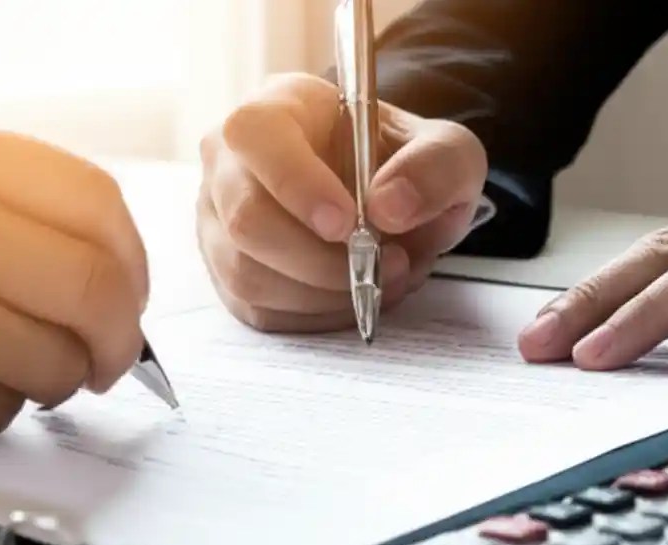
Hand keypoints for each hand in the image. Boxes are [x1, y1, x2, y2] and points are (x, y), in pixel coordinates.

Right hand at [197, 72, 487, 331]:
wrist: (391, 199)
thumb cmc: (404, 164)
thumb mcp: (448, 152)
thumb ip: (435, 168)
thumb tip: (388, 207)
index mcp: (278, 107)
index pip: (256, 136)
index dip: (296, 185)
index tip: (348, 224)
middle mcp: (230, 161)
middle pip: (247, 220)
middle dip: (321, 261)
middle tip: (382, 264)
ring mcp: (219, 219)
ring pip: (248, 274)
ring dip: (323, 294)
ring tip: (377, 280)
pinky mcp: (227, 271)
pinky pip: (259, 309)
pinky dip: (314, 315)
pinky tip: (349, 296)